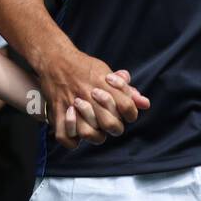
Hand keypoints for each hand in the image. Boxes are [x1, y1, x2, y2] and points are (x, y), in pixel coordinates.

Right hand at [35, 47, 149, 149]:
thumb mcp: (106, 73)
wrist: (55, 59)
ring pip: (89, 134)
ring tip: (94, 128)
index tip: (124, 112)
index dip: (130, 113)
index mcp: (103, 84)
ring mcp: (72, 105)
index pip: (127, 107)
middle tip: (109, 122)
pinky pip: (65, 137)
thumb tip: (145, 104)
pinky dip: (72, 141)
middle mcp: (89, 96)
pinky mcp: (57, 112)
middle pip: (110, 124)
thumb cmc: (84, 67)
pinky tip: (77, 134)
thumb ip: (126, 90)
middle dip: (114, 126)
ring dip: (94, 135)